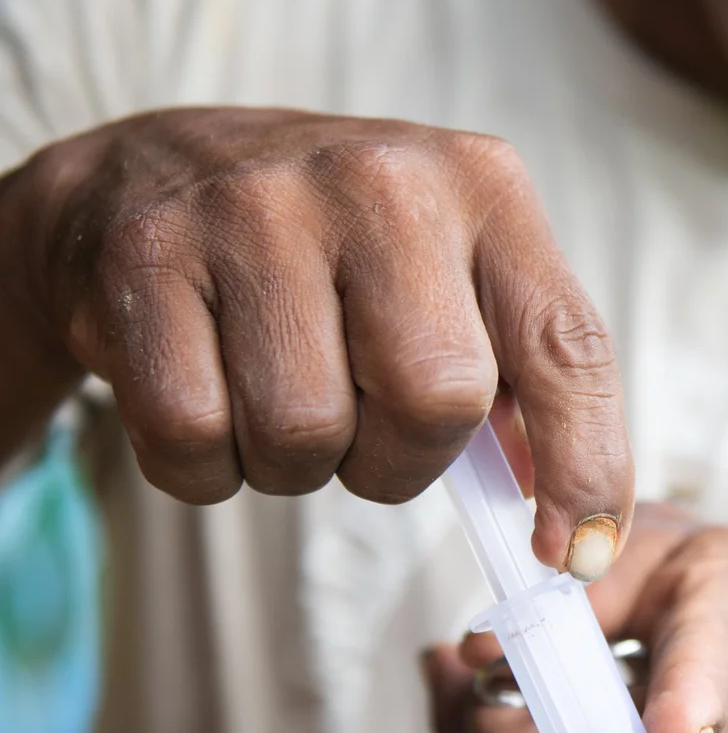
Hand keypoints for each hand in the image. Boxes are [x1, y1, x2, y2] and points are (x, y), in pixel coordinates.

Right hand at [0, 106, 630, 570]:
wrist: (137, 178)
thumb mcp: (442, 271)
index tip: (575, 554)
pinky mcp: (146, 253)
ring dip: (294, 464)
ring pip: (308, 432)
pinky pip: (194, 436)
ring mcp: (255, 206)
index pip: (566, 345)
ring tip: (272, 395)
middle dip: (400, 459)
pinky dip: (202, 467)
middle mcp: (377, 178)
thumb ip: (516, 374)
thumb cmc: (320, 251)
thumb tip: (576, 525)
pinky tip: (204, 398)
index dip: (585, 466)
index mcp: (479, 184)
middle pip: (436, 399)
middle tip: (360, 427)